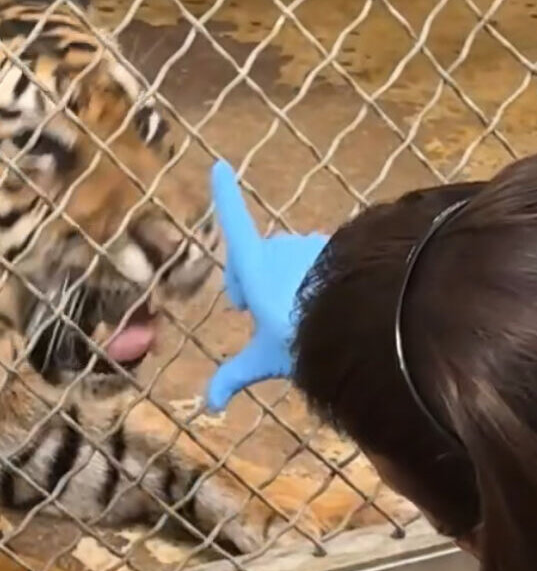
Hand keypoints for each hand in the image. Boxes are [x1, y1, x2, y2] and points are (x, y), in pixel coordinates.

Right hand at [206, 161, 330, 411]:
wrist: (361, 321)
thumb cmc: (303, 336)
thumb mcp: (265, 359)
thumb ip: (233, 376)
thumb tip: (209, 407)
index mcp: (253, 264)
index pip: (233, 223)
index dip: (223, 196)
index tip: (219, 164)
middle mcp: (280, 247)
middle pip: (258, 259)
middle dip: (254, 279)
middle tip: (262, 316)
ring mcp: (311, 246)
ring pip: (290, 262)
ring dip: (288, 282)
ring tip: (303, 318)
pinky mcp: (340, 250)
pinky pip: (321, 263)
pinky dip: (319, 280)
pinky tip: (332, 304)